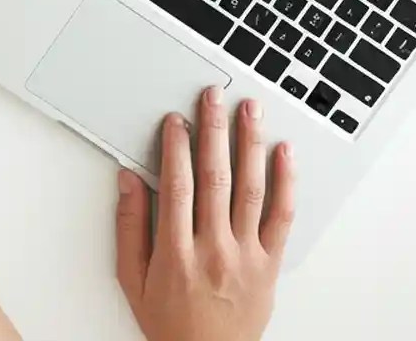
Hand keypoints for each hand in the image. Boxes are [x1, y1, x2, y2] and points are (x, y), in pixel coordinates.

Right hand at [116, 87, 295, 340]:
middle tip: (213, 97)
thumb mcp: (133, 278)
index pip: (178, 186)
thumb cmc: (170, 322)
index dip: (176, 148)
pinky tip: (284, 153)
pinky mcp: (270, 263)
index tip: (176, 120)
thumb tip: (129, 181)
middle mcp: (214, 249)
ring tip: (250, 111)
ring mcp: (246, 255)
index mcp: (176, 252)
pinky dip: (286, 181)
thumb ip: (129, 226)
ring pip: (250, 188)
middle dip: (213, 131)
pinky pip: (281, 216)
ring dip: (250, 144)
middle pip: (215, 178)